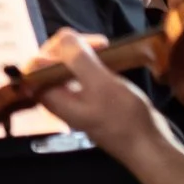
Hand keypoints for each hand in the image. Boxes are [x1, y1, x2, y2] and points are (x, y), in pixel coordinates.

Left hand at [24, 30, 162, 158]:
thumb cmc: (123, 117)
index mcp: (54, 98)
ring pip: (69, 68)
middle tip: (97, 43)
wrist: (148, 147)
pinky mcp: (92, 101)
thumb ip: (78, 60)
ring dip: (83, 53)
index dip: (53, 47)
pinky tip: (109, 59)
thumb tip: (63, 36)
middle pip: (51, 64)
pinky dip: (93, 63)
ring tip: (104, 47)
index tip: (79, 41)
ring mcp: (77, 101)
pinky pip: (84, 76)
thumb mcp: (100, 84)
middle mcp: (60, 100)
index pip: (36, 65)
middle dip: (70, 47)